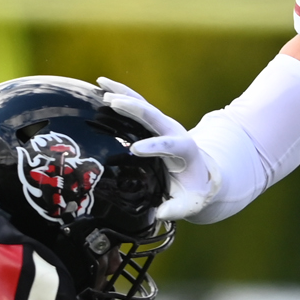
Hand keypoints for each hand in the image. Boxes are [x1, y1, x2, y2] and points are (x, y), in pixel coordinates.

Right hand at [96, 77, 219, 221]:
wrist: (199, 172)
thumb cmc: (192, 189)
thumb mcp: (190, 202)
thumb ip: (177, 209)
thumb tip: (161, 214)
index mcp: (185, 150)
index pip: (171, 145)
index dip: (154, 146)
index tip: (136, 150)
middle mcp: (174, 131)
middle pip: (154, 116)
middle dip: (135, 109)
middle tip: (112, 102)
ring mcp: (163, 123)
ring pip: (142, 104)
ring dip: (123, 94)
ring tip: (101, 86)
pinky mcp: (152, 121)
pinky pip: (135, 103)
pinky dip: (119, 92)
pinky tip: (100, 84)